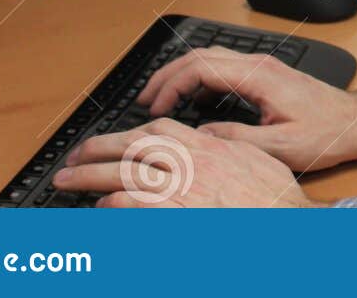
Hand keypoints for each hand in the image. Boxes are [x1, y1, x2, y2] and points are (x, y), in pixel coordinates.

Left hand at [55, 119, 314, 206]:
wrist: (289, 226)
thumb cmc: (277, 202)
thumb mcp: (258, 160)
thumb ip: (229, 145)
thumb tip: (209, 138)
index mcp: (211, 148)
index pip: (159, 130)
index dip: (127, 132)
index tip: (110, 140)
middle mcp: (193, 165)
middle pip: (134, 147)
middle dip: (97, 149)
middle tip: (73, 158)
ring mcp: (184, 191)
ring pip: (126, 173)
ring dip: (91, 174)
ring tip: (67, 180)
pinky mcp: (178, 217)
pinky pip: (136, 206)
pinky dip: (114, 204)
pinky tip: (99, 207)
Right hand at [136, 46, 356, 171]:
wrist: (355, 122)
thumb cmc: (327, 134)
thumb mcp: (281, 147)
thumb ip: (238, 140)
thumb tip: (200, 136)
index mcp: (260, 77)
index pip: (202, 67)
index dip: (172, 85)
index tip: (156, 108)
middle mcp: (260, 65)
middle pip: (201, 55)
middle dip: (168, 75)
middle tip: (145, 99)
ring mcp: (263, 67)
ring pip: (211, 58)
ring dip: (182, 74)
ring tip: (161, 99)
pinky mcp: (266, 75)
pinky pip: (224, 68)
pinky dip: (200, 79)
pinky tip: (191, 101)